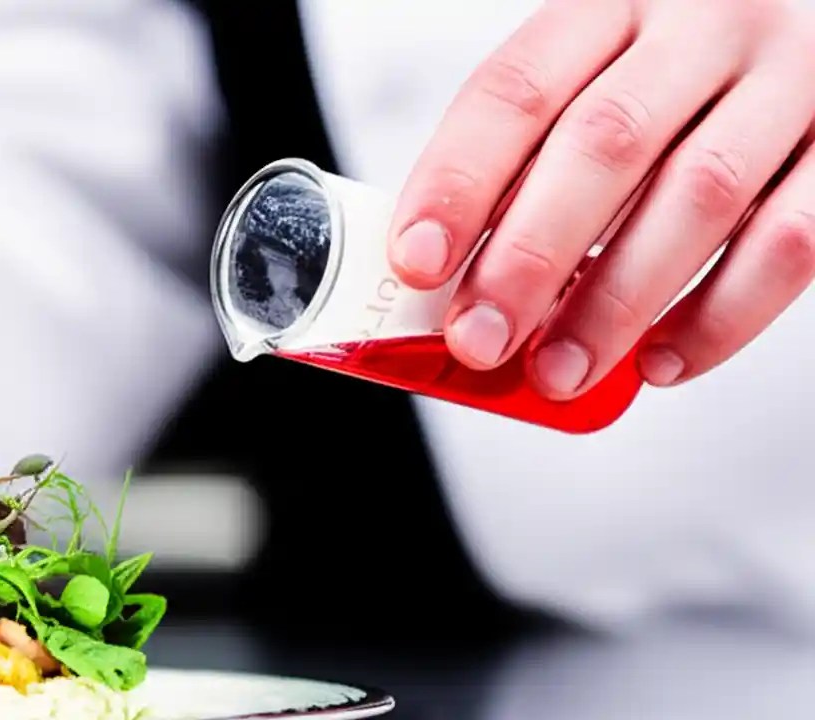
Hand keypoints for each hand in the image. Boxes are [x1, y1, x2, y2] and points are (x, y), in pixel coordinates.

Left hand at [388, 0, 814, 398]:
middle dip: (530, 257)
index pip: (516, 90)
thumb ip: (532, 159)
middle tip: (480, 337)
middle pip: (603, 143)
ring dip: (617, 302)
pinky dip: (720, 316)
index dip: (457, 181)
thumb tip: (457, 280)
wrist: (809, 16)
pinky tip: (660, 361)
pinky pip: (792, 242)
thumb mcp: (594, 78)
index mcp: (611, 4)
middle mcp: (703, 27)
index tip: (417, 263)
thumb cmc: (672, 75)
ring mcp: (789, 80)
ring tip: (558, 371)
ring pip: (698, 196)